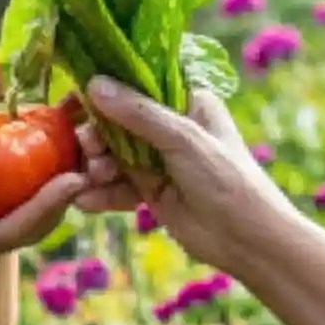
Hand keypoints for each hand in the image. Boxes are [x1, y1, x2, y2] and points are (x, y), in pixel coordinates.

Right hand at [0, 169, 87, 290]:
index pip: (14, 230)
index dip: (50, 205)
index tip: (76, 176)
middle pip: (23, 229)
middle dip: (58, 199)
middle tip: (85, 158)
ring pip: (11, 223)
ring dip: (41, 195)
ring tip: (63, 155)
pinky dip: (13, 192)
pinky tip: (17, 162)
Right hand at [74, 76, 300, 270]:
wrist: (246, 240)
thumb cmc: (225, 179)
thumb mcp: (182, 138)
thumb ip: (137, 113)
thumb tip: (94, 83)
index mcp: (185, 101)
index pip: (137, 85)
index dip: (106, 91)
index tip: (77, 101)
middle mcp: (169, 126)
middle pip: (116, 122)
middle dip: (97, 138)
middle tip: (89, 151)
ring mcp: (158, 159)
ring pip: (112, 155)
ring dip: (96, 167)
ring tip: (89, 180)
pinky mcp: (149, 190)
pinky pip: (116, 185)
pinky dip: (101, 192)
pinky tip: (86, 200)